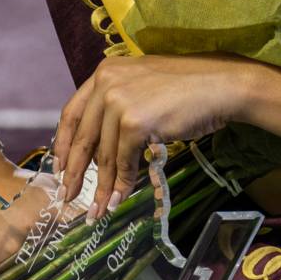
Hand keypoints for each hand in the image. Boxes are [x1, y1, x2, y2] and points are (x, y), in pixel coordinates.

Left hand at [54, 55, 257, 215]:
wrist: (222, 86)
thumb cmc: (190, 89)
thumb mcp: (144, 88)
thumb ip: (118, 107)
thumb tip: (99, 147)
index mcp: (105, 71)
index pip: (72, 112)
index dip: (62, 144)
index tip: (58, 167)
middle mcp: (106, 82)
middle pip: (82, 137)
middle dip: (73, 172)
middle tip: (67, 196)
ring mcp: (119, 101)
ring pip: (102, 155)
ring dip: (100, 186)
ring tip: (98, 208)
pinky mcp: (135, 121)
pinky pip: (122, 161)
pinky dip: (121, 183)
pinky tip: (120, 197)